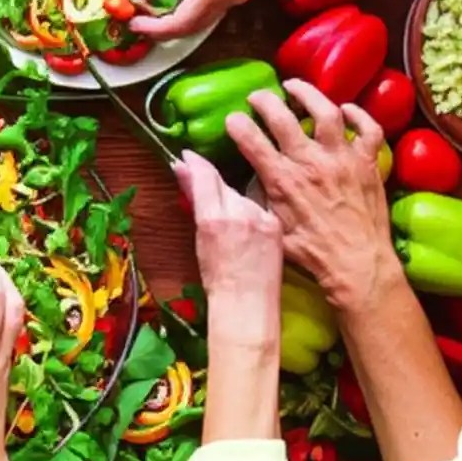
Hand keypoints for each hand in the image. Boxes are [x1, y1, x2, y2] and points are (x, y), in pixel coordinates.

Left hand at [130, 0, 263, 38]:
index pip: (180, 23)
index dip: (155, 29)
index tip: (133, 24)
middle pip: (193, 27)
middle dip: (165, 29)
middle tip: (140, 22)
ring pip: (205, 20)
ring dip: (180, 22)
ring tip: (154, 16)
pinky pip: (215, 8)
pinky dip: (194, 11)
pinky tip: (178, 3)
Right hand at [175, 150, 281, 344]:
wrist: (248, 305)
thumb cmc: (216, 280)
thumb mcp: (199, 240)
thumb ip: (195, 204)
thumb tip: (184, 176)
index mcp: (214, 219)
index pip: (204, 178)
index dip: (194, 163)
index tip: (187, 155)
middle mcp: (240, 213)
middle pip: (223, 184)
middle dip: (210, 180)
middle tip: (199, 179)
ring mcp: (262, 217)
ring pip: (242, 196)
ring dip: (231, 199)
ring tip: (226, 217)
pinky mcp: (277, 224)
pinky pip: (259, 207)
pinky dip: (249, 211)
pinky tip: (246, 225)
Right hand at [227, 79, 402, 314]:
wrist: (358, 265)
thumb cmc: (312, 252)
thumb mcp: (273, 228)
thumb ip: (257, 200)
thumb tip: (244, 182)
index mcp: (283, 181)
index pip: (252, 142)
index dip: (238, 125)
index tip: (232, 118)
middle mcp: (311, 163)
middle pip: (283, 118)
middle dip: (265, 101)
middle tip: (258, 96)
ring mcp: (342, 159)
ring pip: (327, 112)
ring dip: (309, 94)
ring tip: (296, 86)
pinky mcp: (367, 163)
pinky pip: (368, 129)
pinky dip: (359, 114)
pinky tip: (346, 109)